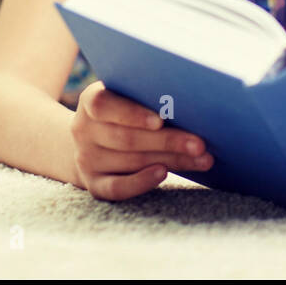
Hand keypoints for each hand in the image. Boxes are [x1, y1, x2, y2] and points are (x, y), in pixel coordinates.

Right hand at [70, 81, 213, 200]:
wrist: (91, 141)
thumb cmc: (125, 111)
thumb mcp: (128, 96)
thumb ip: (149, 96)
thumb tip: (192, 102)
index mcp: (91, 101)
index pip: (104, 105)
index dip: (132, 114)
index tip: (161, 121)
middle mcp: (83, 130)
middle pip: (126, 138)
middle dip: (168, 141)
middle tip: (200, 144)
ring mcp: (86, 158)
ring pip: (131, 161)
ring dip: (171, 160)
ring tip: (202, 159)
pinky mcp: (94, 183)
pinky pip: (117, 188)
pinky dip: (141, 182)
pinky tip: (163, 174)